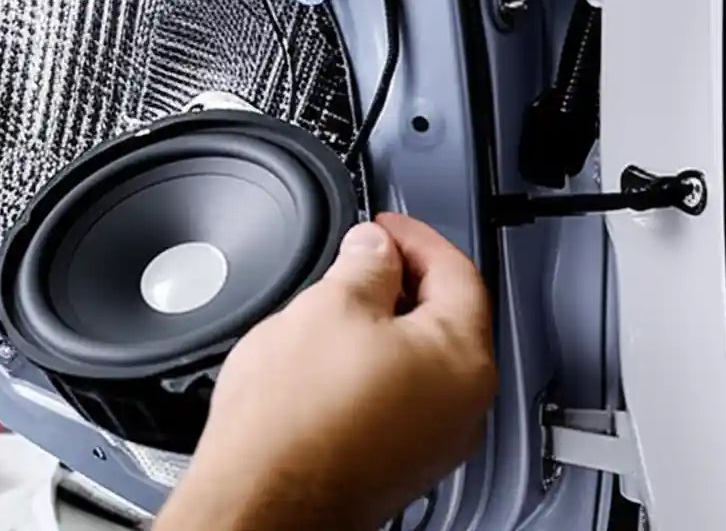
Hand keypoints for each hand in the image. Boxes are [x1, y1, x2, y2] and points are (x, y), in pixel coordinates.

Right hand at [157, 213, 496, 530]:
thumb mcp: (328, 306)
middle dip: (400, 282)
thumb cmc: (296, 420)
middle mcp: (463, 406)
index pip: (457, 273)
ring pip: (419, 363)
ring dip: (383, 328)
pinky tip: (326, 366)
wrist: (263, 497)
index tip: (385, 228)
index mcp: (461, 358)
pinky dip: (372, 372)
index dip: (415, 238)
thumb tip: (374, 250)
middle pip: (445, 319)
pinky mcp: (399, 464)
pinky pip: (398, 400)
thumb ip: (364, 265)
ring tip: (332, 311)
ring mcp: (433, 441)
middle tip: (359, 260)